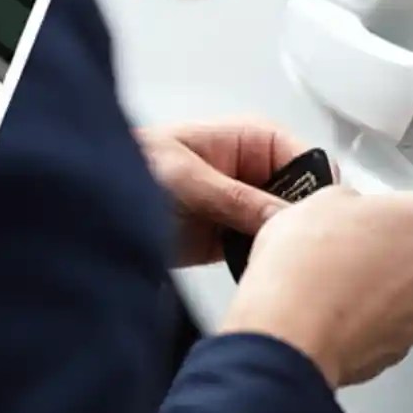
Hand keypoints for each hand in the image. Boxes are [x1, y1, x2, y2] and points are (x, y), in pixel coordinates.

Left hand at [136, 119, 318, 266]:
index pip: (306, 159)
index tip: (319, 216)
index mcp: (249, 140)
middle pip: (299, 198)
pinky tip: (259, 271)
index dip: (317, 187)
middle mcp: (251, 173)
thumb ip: (235, 196)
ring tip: (279, 261)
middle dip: (301, 222)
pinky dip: (262, 261)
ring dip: (282, 245)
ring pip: (284, 228)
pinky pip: (260, 250)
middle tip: (299, 245)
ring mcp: (241, 206)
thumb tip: (279, 214)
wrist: (93, 198)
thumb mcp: (187, 178)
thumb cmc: (132, 163)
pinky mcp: (227, 238)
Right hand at [219, 186, 412, 387]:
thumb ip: (351, 201)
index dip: (396, 212)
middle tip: (345, 248)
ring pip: (406, 293)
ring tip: (329, 283)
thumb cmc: (308, 264)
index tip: (370, 216)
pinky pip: (387, 325)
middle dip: (389, 251)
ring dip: (376, 287)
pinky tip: (328, 311)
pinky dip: (364, 319)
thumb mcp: (320, 200)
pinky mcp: (400, 350)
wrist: (291, 330)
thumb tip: (346, 210)